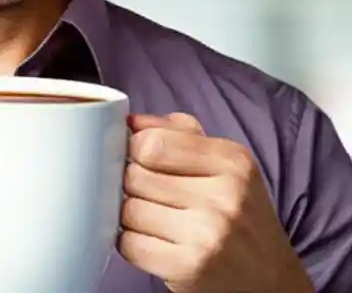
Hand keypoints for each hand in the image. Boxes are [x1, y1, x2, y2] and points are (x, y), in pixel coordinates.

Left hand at [119, 112, 313, 292]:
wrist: (270, 279)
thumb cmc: (238, 216)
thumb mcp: (224, 165)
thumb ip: (177, 134)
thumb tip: (131, 121)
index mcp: (233, 160)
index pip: (150, 143)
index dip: (135, 152)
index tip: (143, 162)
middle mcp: (225, 195)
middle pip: (134, 176)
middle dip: (133, 186)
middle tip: (155, 198)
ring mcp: (207, 234)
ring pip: (128, 210)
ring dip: (131, 217)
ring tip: (157, 221)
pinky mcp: (188, 267)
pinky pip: (128, 243)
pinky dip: (131, 243)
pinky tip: (155, 242)